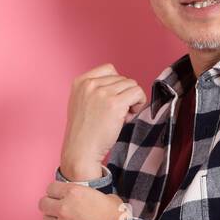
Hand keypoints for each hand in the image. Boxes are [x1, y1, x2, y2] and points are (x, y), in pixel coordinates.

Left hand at [38, 180, 124, 219]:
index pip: (51, 188)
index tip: (58, 196)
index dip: (55, 192)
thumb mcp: (108, 197)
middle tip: (57, 210)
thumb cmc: (118, 219)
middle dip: (49, 206)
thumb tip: (91, 199)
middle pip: (43, 203)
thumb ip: (92, 196)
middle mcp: (64, 208)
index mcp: (75, 192)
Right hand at [59, 64, 146, 180]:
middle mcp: (90, 84)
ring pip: (132, 85)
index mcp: (80, 81)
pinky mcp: (114, 103)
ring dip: (132, 100)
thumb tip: (123, 86)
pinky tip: (128, 117)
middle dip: (124, 95)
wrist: (81, 150)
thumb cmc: (84, 132)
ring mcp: (102, 92)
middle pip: (123, 78)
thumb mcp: (82, 102)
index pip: (109, 69)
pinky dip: (139, 104)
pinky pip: (137, 93)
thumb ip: (96, 90)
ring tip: (121, 116)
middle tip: (116, 113)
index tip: (112, 100)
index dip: (116, 84)